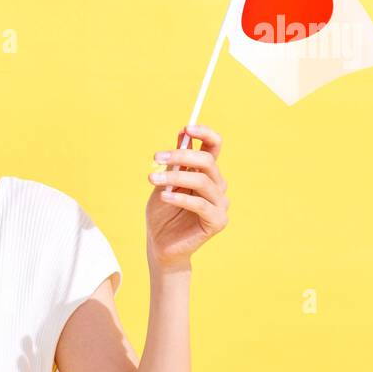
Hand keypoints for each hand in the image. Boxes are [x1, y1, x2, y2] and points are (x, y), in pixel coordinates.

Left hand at [145, 124, 229, 272]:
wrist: (160, 244)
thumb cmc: (162, 214)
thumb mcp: (164, 183)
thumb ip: (175, 162)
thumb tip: (183, 134)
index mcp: (206, 173)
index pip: (214, 147)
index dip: (205, 134)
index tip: (187, 127)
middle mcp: (217, 186)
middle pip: (207, 161)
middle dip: (181, 156)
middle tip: (156, 158)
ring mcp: (220, 204)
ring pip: (203, 181)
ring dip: (175, 177)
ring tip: (152, 180)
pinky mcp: (217, 221)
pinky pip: (201, 204)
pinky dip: (181, 198)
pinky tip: (164, 197)